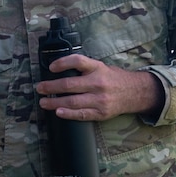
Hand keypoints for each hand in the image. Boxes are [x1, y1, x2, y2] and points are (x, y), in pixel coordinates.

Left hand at [35, 55, 161, 121]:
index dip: (62, 63)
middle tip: (40, 88)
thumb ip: (85, 69)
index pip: (77, 61)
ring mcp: (100, 99)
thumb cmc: (114, 79)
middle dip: (51, 87)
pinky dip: (68, 114)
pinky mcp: (101, 113)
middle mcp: (98, 83)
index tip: (50, 68)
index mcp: (98, 68)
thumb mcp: (102, 67)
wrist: (135, 93)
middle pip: (70, 85)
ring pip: (73, 101)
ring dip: (54, 102)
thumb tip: (60, 72)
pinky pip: (82, 114)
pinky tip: (58, 112)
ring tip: (43, 102)